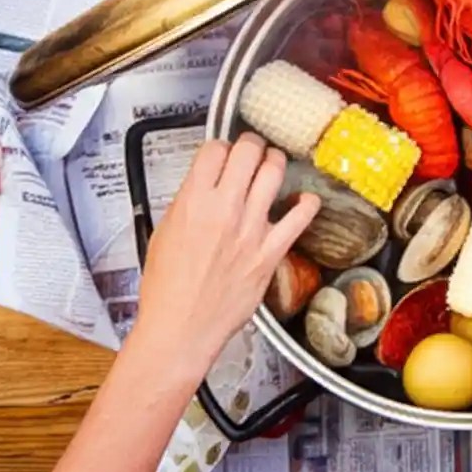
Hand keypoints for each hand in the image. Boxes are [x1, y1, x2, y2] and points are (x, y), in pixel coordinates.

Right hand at [135, 135, 319, 368]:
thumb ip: (188, 204)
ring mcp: (250, 229)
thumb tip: (203, 188)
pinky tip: (305, 199)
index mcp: (193, 202)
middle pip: (248, 152)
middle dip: (251, 144)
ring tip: (274, 163)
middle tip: (253, 148)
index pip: (214, 150)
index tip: (223, 151)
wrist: (180, 327)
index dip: (220, 146)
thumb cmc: (167, 289)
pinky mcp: (270, 251)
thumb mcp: (164, 233)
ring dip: (275, 162)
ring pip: (274, 173)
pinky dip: (306, 203)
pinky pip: (300, 217)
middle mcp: (224, 209)